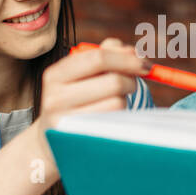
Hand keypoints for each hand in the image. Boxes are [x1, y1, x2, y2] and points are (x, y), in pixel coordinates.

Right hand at [33, 37, 148, 165]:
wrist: (50, 142)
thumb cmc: (74, 101)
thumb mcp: (81, 76)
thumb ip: (105, 55)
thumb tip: (132, 52)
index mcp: (55, 75)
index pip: (98, 58)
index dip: (127, 58)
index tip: (145, 64)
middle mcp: (55, 97)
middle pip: (114, 81)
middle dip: (132, 80)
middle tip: (135, 83)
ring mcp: (66, 121)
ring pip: (117, 102)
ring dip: (124, 100)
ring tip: (115, 102)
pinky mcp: (80, 139)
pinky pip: (115, 121)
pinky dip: (119, 116)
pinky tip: (111, 117)